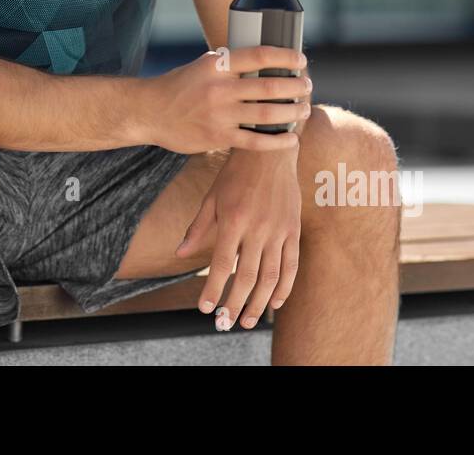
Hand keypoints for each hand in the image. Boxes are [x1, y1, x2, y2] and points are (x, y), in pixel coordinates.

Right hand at [140, 45, 311, 153]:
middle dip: (296, 87)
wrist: (150, 112)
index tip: (301, 61)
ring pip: (267, 115)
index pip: (259, 56)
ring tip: (304, 109)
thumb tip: (263, 58)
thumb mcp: (203, 65)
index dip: (286, 58)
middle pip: (269, 87)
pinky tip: (291, 138)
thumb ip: (229, 63)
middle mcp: (220, 88)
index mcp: (217, 65)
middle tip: (307, 87)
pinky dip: (277, 141)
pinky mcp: (218, 137)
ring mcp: (219, 114)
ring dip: (292, 113)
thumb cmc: (179, 86)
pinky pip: (255, 141)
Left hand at [176, 142, 301, 329]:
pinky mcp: (293, 230)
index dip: (212, 290)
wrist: (271, 149)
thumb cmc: (235, 172)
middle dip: (236, 305)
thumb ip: (198, 227)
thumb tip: (180, 253)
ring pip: (271, 277)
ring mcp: (279, 231)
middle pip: (247, 277)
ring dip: (260, 303)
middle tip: (226, 323)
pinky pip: (291, 265)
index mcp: (233, 220)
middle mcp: (257, 229)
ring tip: (249, 321)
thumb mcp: (212, 196)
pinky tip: (275, 303)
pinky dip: (285, 288)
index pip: (221, 265)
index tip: (205, 309)